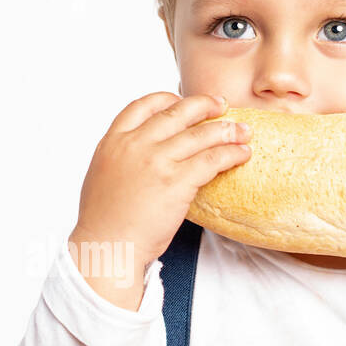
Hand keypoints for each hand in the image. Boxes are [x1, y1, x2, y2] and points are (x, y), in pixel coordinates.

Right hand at [69, 92, 250, 306]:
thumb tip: (139, 158)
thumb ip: (121, 160)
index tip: (180, 101)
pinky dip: (232, 153)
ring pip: (200, 134)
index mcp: (113, 141)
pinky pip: (212, 159)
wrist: (107, 247)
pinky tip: (242, 154)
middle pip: (177, 112)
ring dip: (227, 129)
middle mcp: (135, 144)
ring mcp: (157, 160)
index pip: (142, 105)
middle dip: (204, 105)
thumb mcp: (101, 177)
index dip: (166, 99)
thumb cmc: (104, 222)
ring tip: (243, 131)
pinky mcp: (177, 181)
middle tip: (221, 106)